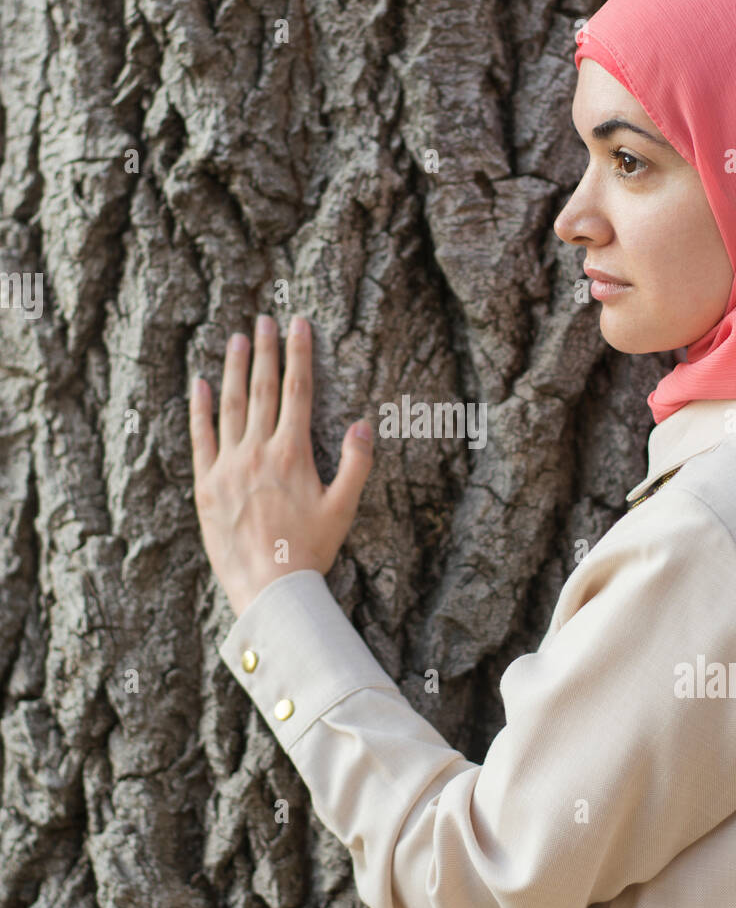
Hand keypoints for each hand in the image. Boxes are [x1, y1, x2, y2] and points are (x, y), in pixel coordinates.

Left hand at [189, 313, 373, 616]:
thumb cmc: (310, 552)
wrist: (268, 588)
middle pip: (262, 389)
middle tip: (264, 319)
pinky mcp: (207, 485)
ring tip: (237, 339)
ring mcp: (229, 466)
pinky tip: (200, 383)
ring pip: (231, 406)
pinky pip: (201, 438)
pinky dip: (200, 409)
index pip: (296, 391)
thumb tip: (363, 424)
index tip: (298, 324)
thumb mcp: (344, 509)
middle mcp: (258, 452)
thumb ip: (356, 464)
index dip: (298, 354)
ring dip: (235, 369)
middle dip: (265, 351)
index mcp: (293, 453)